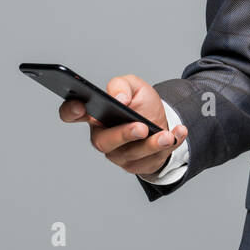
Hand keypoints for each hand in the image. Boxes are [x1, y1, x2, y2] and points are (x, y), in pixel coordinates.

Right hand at [59, 73, 187, 176]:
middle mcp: (103, 137)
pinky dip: (171, 144)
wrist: (160, 121)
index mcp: (94, 115)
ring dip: (152, 145)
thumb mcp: (133, 87)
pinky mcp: (140, 164)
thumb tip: (119, 98)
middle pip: (104, 142)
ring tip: (167, 136)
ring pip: (133, 154)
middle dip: (123, 135)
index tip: (82, 106)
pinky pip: (155, 158)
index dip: (71, 111)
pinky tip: (179, 133)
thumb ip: (122, 85)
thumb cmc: (140, 104)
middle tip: (140, 127)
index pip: (72, 114)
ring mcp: (120, 154)